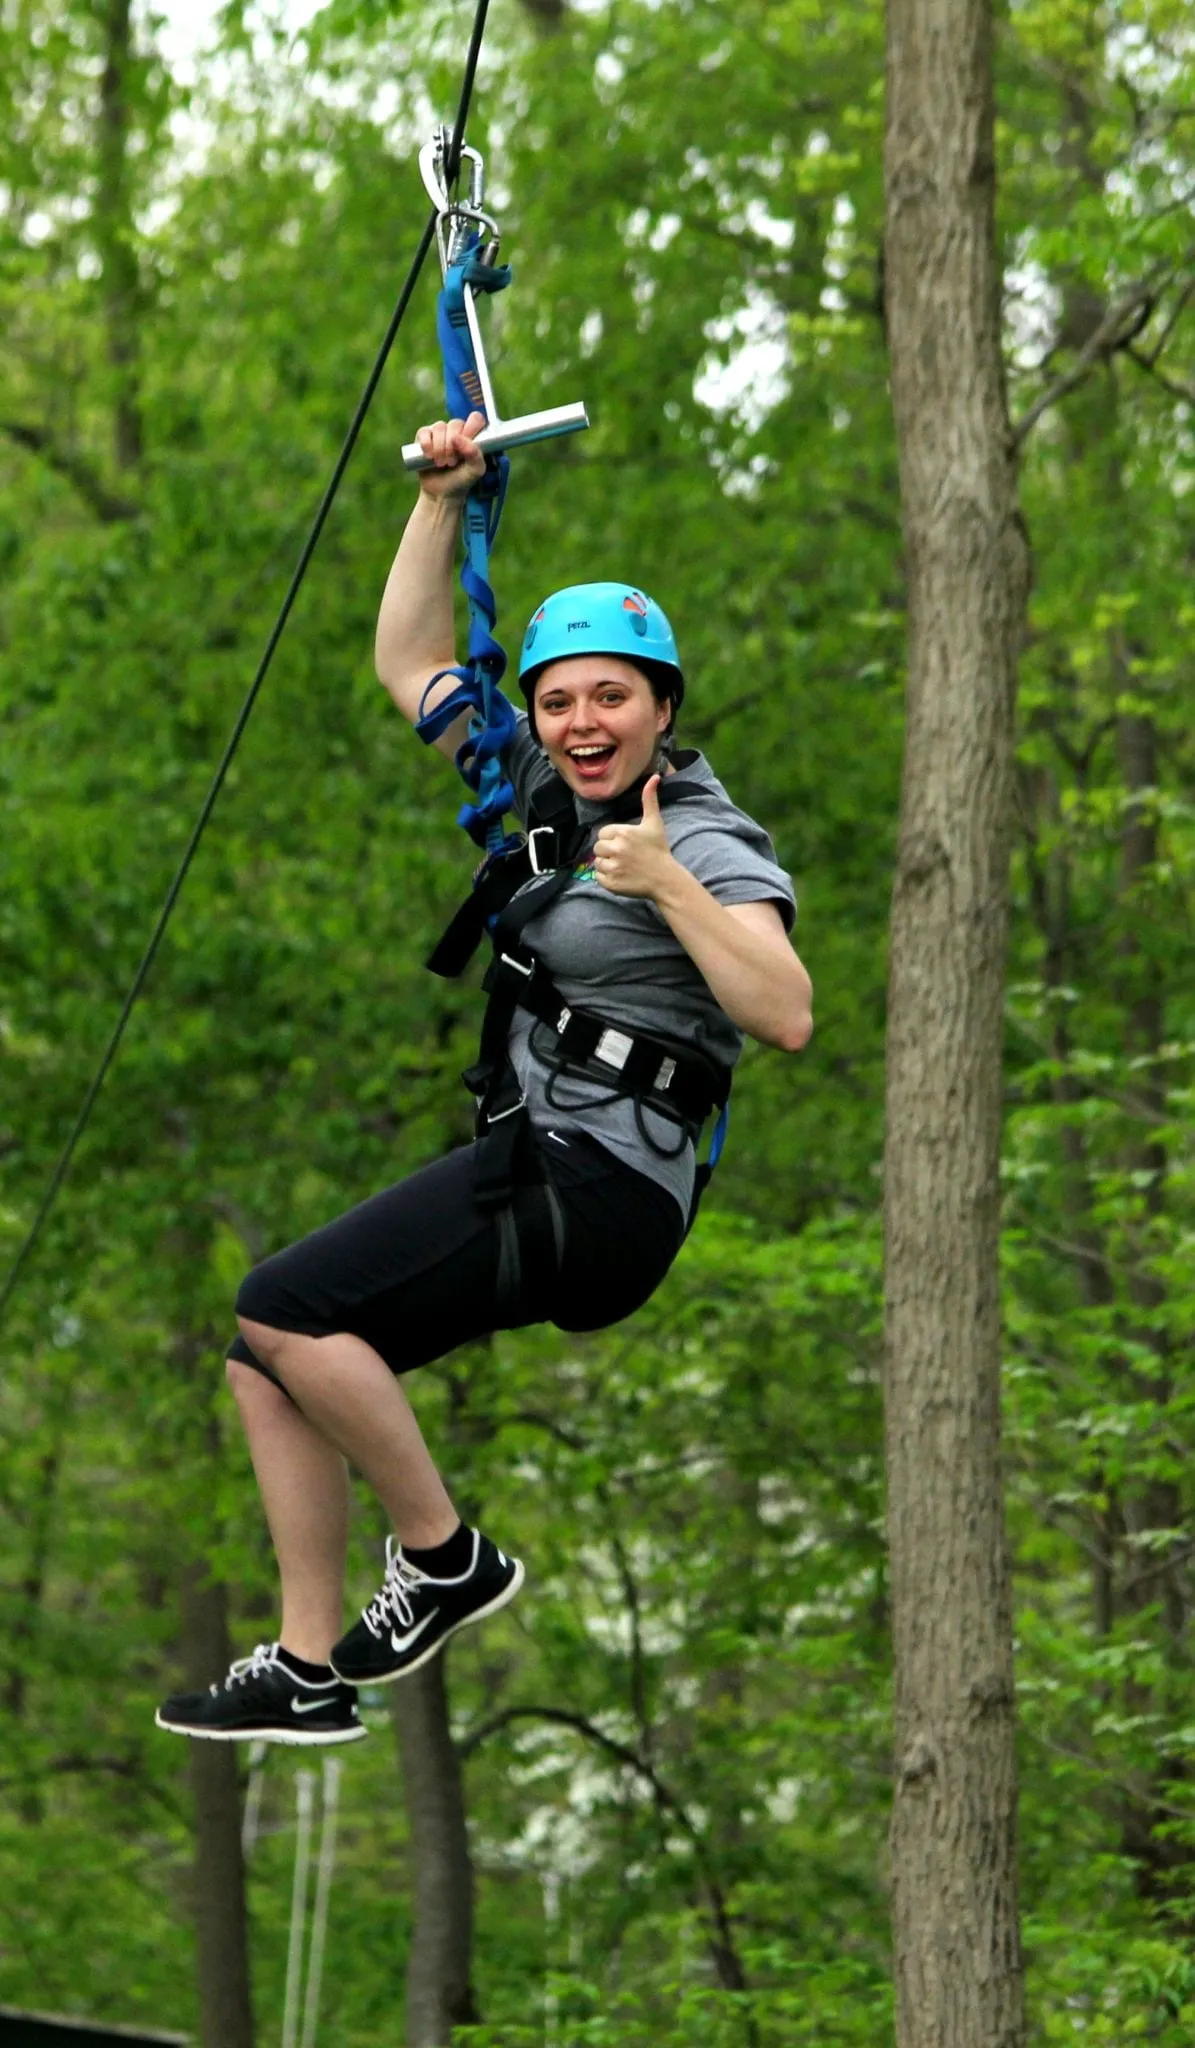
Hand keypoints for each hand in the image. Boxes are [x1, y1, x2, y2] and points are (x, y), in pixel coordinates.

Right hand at [414, 411, 486, 501]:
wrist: (442, 493)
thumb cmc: (462, 480)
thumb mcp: (475, 471)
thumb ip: (475, 454)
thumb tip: (458, 438)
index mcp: (472, 435)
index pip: (475, 418)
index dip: (471, 427)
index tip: (466, 445)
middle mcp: (456, 430)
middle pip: (455, 423)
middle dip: (453, 445)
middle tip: (452, 463)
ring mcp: (439, 431)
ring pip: (439, 427)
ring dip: (440, 447)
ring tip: (441, 464)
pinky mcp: (424, 437)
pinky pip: (424, 432)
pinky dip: (426, 444)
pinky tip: (428, 456)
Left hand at [592, 776, 678, 900]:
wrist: (665, 879)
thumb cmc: (659, 849)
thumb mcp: (655, 823)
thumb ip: (649, 799)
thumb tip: (655, 776)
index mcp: (622, 833)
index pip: (603, 834)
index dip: (613, 839)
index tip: (627, 845)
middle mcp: (616, 849)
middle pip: (597, 847)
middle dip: (608, 851)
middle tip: (625, 856)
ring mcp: (613, 867)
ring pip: (597, 862)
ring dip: (607, 864)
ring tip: (624, 866)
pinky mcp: (611, 883)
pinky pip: (597, 877)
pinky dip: (606, 878)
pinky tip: (621, 876)